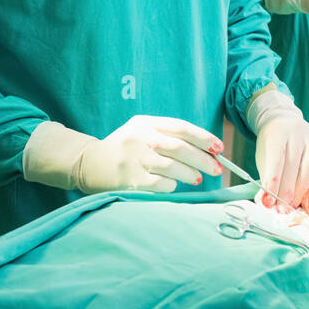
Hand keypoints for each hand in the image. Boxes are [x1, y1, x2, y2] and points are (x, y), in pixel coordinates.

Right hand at [23, 117, 224, 193]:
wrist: (89, 163)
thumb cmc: (126, 148)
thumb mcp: (142, 132)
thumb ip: (169, 136)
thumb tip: (207, 151)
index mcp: (145, 122)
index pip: (180, 127)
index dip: (203, 138)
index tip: (219, 148)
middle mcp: (139, 138)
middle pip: (179, 148)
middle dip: (202, 159)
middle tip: (216, 169)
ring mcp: (133, 159)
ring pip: (172, 167)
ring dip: (189, 174)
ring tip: (197, 178)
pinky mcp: (129, 179)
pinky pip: (160, 184)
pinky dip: (172, 186)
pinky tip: (172, 185)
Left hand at [255, 113, 308, 210]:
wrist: (284, 119)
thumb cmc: (272, 142)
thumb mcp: (264, 155)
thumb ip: (265, 176)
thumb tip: (265, 202)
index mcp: (278, 133)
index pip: (276, 160)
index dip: (273, 182)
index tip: (269, 202)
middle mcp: (296, 132)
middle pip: (293, 166)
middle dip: (286, 191)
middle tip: (281, 210)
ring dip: (300, 191)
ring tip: (292, 205)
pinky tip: (306, 196)